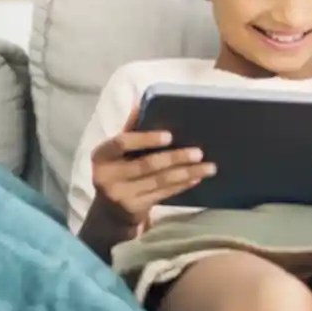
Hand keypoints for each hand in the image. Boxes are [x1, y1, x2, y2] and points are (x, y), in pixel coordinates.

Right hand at [90, 106, 215, 227]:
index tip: (170, 135)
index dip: (146, 138)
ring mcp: (119, 195)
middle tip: (199, 152)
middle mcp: (106, 176)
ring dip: (186, 173)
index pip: (122, 142)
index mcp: (102, 155)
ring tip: (209, 167)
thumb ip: (131, 128)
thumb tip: (141, 100)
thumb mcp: (118, 151)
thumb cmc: (120, 170)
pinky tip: (196, 178)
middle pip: (146, 164)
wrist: (110, 210)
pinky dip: (182, 185)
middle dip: (176, 158)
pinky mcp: (133, 209)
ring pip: (159, 181)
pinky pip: (163, 194)